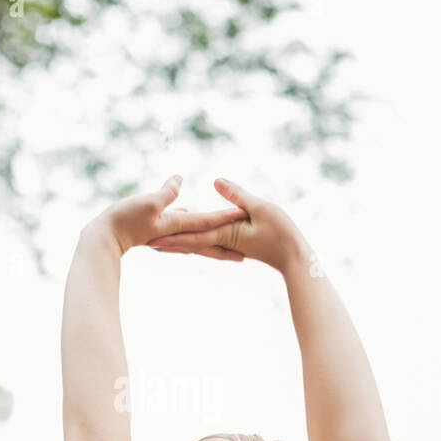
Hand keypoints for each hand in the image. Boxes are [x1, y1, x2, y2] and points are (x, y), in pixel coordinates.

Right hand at [96, 174, 246, 256]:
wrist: (104, 238)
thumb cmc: (124, 219)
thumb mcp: (146, 202)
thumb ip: (165, 192)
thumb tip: (180, 178)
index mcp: (177, 225)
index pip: (208, 221)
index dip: (227, 217)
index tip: (246, 216)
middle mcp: (176, 234)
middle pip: (208, 239)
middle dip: (229, 243)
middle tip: (250, 250)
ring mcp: (168, 235)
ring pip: (197, 238)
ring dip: (214, 242)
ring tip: (230, 245)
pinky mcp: (159, 232)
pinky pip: (183, 232)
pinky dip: (193, 231)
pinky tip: (191, 217)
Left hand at [147, 177, 309, 273]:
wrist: (295, 259)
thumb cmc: (282, 233)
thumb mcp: (260, 208)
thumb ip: (236, 195)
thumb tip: (215, 181)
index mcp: (224, 234)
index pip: (191, 235)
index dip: (170, 236)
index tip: (149, 237)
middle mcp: (222, 241)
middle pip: (189, 242)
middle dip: (167, 243)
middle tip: (145, 243)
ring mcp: (228, 245)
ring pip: (197, 244)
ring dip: (178, 244)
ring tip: (159, 243)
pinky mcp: (234, 244)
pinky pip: (210, 243)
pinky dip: (195, 242)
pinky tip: (190, 240)